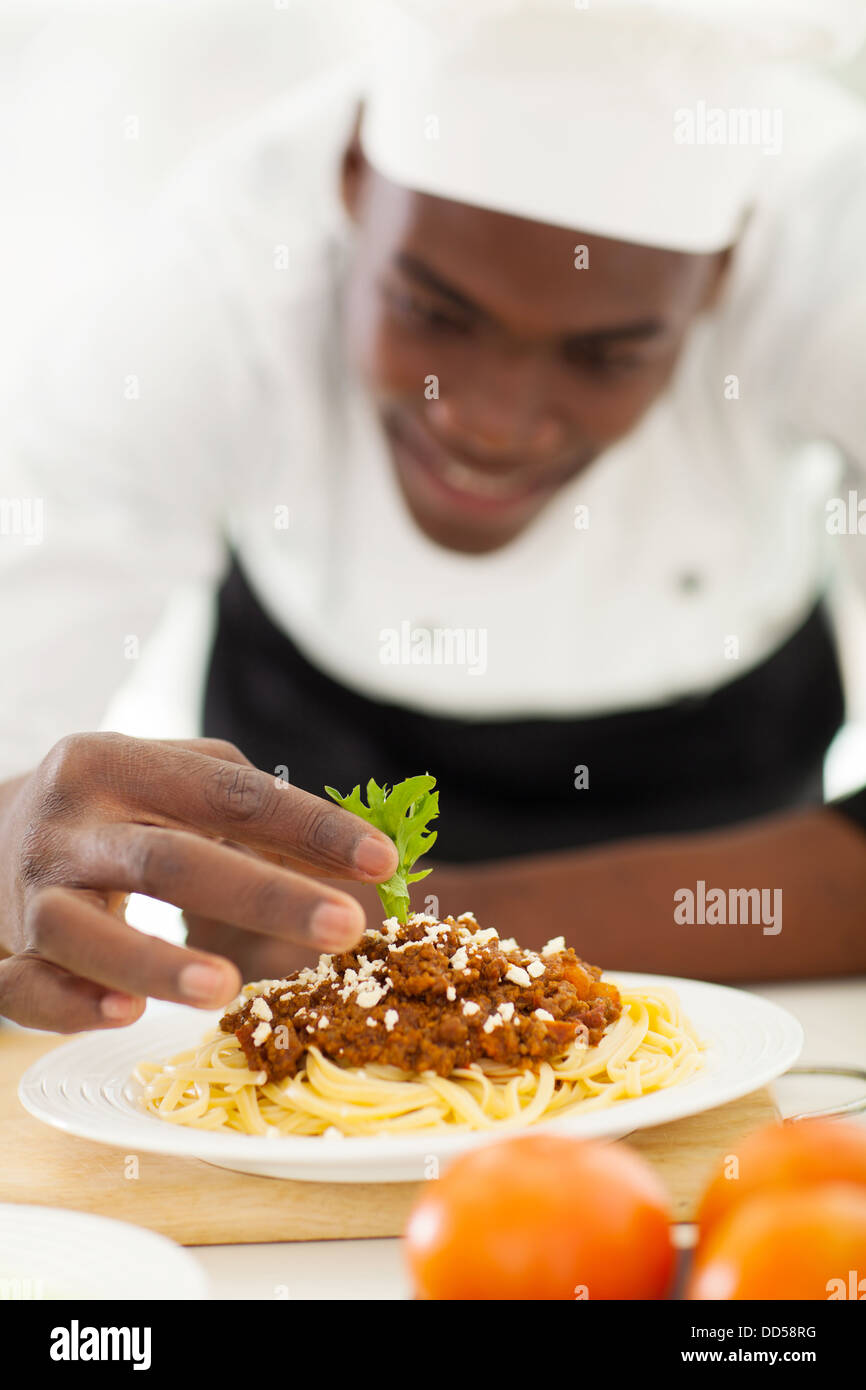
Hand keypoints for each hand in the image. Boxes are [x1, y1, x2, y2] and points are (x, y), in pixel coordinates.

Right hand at [0, 733, 396, 1031]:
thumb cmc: (112, 808)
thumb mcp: (172, 784)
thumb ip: (258, 815)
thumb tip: (363, 861)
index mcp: (120, 764)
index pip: (229, 792)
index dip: (310, 826)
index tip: (381, 860)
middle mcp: (72, 822)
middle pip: (171, 859)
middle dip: (265, 895)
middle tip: (347, 926)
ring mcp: (30, 889)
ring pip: (85, 928)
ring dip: (156, 961)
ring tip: (226, 988)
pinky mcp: (1, 950)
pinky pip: (28, 986)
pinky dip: (74, 1003)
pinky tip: (126, 1014)